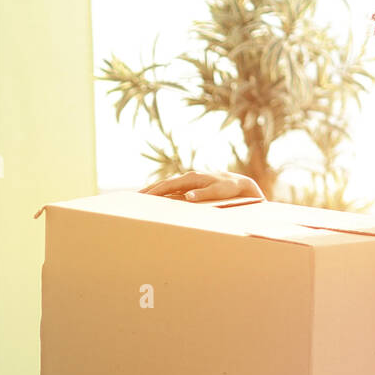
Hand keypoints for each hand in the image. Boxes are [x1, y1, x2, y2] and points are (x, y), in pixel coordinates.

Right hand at [139, 170, 263, 202]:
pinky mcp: (192, 184)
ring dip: (155, 189)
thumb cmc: (230, 189)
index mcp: (192, 177)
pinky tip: (158, 196)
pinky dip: (164, 191)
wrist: (239, 184)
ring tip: (142, 197)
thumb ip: (203, 194)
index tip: (144, 196)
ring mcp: (190, 180)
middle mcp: (189, 176)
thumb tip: (187, 196)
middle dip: (150, 189)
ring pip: (168, 184)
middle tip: (135, 197)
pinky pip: (174, 188)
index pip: (169, 185)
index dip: (155, 190)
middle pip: (165, 183)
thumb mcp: (218, 192)